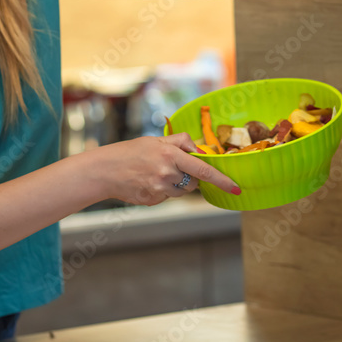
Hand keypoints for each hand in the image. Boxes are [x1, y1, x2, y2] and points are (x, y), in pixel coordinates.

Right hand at [93, 134, 239, 205]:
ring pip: (182, 191)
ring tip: (155, 174)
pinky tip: (148, 182)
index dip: (222, 180)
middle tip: (171, 168)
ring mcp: (160, 189)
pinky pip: (168, 197)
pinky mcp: (154, 200)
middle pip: (194, 182)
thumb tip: (201, 149)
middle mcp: (167, 173)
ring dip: (176, 184)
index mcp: (170, 155)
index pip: (203, 169)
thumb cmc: (131, 152)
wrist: (105, 170)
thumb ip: (181, 143)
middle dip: (190, 177)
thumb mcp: (156, 141)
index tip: (236, 187)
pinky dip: (163, 191)